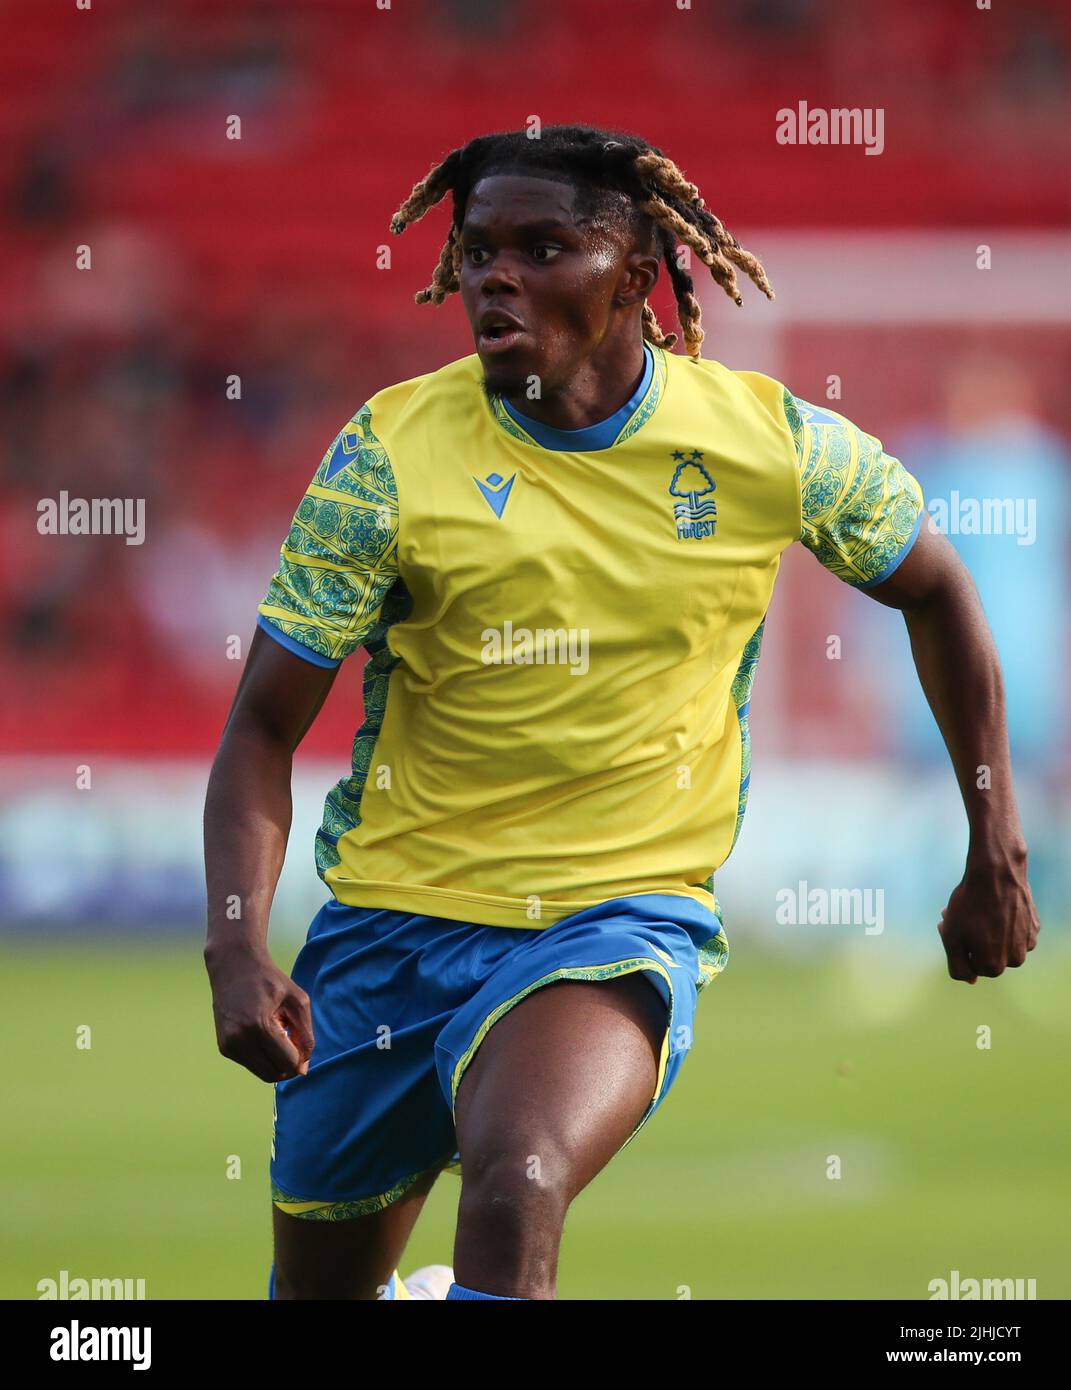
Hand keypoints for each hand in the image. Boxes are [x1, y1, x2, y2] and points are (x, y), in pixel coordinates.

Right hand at [206, 944, 313, 1080]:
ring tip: (279, 1035)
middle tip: (294, 1042)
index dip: (301, 1057)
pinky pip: (251, 1064)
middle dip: (289, 1065)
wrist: (234, 965)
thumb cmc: (270, 980)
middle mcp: (238, 1040)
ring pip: (262, 1073)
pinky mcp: (223, 1047)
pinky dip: (263, 1057)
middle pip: (274, 1073)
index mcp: (258, 1026)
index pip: (287, 1062)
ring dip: (276, 1062)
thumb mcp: (298, 1000)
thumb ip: (306, 1034)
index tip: (302, 1040)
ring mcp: (228, 1045)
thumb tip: (303, 1069)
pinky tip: (264, 1034)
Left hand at [938, 851, 1039, 983]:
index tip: (954, 928)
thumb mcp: (952, 938)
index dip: (958, 947)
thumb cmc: (969, 905)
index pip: (969, 967)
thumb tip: (971, 981)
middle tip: (962, 918)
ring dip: (987, 932)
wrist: (996, 874)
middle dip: (972, 940)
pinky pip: (1013, 931)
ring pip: (1000, 943)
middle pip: (985, 956)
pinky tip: (996, 907)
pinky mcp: (1034, 927)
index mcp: (993, 966)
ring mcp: (1027, 943)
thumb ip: (958, 966)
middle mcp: (1015, 960)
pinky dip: (1003, 922)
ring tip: (977, 910)